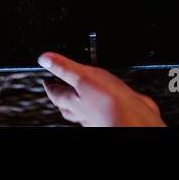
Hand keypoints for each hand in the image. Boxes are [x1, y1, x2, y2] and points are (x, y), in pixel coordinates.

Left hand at [38, 52, 164, 126]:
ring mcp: (100, 114)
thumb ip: (64, 67)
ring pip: (85, 109)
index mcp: (73, 101)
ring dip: (83, 101)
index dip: (50, 85)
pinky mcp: (117, 113)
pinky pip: (106, 108)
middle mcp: (85, 111)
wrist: (134, 120)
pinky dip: (105, 102)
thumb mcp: (82, 77)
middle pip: (68, 106)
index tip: (46, 79)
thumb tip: (44, 59)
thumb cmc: (109, 104)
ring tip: (82, 93)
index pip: (56, 94)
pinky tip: (110, 97)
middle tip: (58, 88)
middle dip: (63, 97)